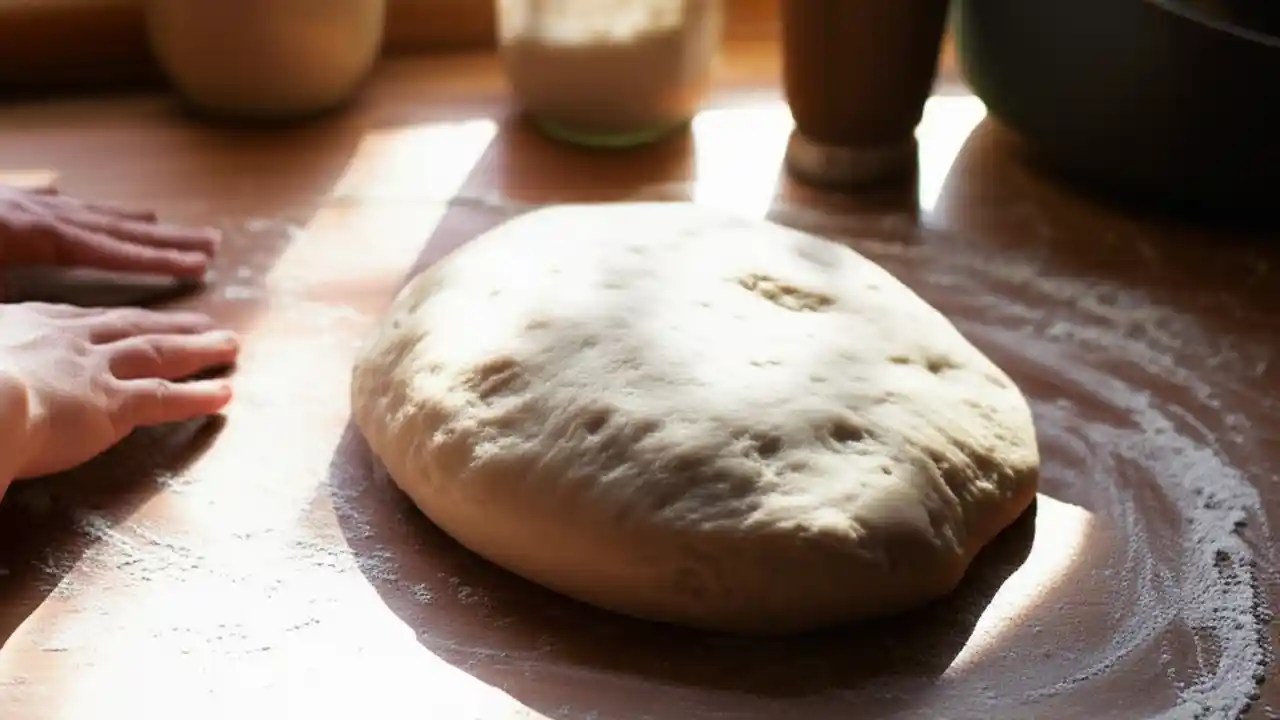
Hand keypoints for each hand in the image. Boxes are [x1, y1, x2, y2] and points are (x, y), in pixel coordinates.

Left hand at [0, 184, 218, 283]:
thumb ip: (9, 297)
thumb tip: (32, 319)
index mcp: (36, 236)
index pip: (111, 252)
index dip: (158, 261)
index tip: (201, 266)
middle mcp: (40, 213)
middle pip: (116, 227)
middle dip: (167, 237)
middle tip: (213, 240)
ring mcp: (20, 201)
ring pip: (86, 210)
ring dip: (126, 218)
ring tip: (157, 220)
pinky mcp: (0, 198)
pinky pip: (46, 201)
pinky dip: (69, 204)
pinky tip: (70, 199)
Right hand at [0, 302, 237, 483]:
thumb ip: (1, 352)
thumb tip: (1, 375)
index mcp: (29, 325)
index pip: (82, 319)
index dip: (114, 318)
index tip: (137, 315)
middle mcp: (69, 339)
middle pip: (131, 326)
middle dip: (170, 323)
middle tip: (203, 322)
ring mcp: (94, 369)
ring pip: (159, 353)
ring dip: (198, 349)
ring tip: (230, 344)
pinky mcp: (113, 404)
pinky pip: (166, 398)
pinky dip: (198, 395)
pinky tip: (224, 393)